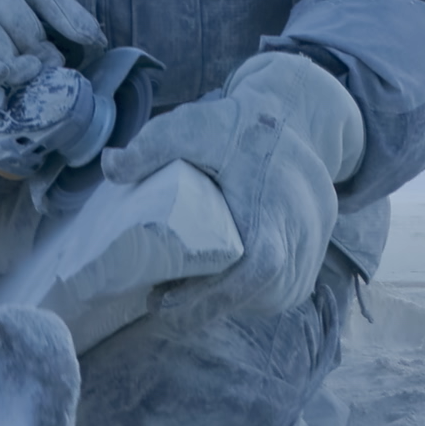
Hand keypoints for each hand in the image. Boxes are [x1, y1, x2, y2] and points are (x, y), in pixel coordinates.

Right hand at [0, 0, 105, 113]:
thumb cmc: (17, 56)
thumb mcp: (48, 42)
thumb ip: (70, 36)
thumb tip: (97, 40)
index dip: (69, 14)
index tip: (92, 40)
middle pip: (16, 13)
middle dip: (35, 45)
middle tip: (45, 67)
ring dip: (10, 61)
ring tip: (21, 77)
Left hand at [100, 51, 362, 327]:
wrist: (296, 119)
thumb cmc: (241, 127)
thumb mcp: (194, 125)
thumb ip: (153, 145)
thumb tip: (110, 167)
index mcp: (272, 212)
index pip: (249, 273)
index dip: (205, 298)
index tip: (160, 302)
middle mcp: (300, 239)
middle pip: (254, 296)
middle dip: (206, 306)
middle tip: (160, 300)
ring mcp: (312, 253)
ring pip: (268, 299)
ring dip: (229, 302)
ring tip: (186, 295)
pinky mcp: (314, 259)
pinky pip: (282, 292)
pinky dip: (252, 294)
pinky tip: (222, 285)